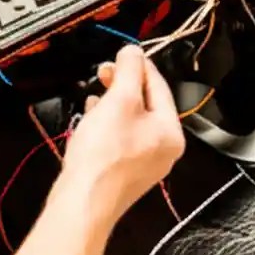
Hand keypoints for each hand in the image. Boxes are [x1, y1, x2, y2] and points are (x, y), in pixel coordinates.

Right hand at [60, 46, 185, 225]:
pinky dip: (106, 125)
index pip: (160, 87)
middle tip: (104, 72)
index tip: (123, 53)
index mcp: (171, 132)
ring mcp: (143, 165)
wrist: (82, 202)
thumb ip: (129, 71)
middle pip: (145, 105)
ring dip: (112, 104)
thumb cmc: (104, 153)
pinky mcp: (122, 174)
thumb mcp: (119, 100)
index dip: (139, 66)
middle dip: (123, 86)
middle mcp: (163, 150)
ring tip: (94, 96)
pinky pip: (119, 140)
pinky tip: (90, 119)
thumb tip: (133, 52)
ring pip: (130, 122)